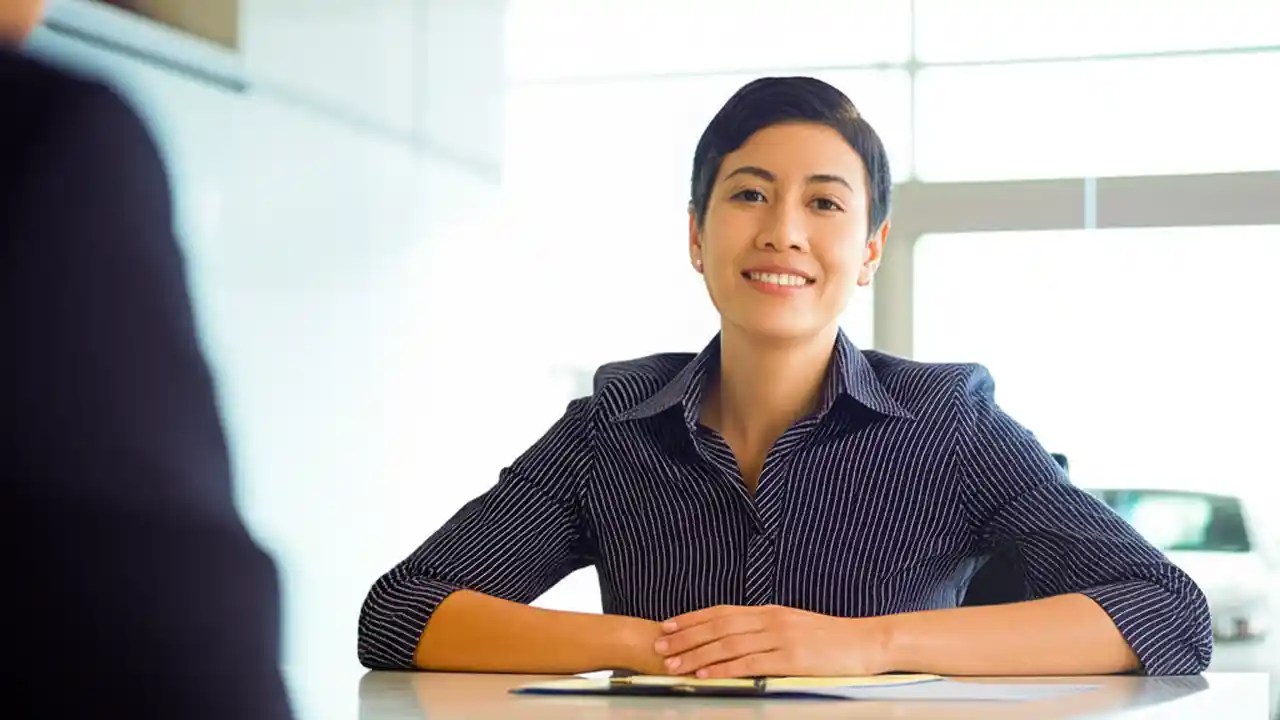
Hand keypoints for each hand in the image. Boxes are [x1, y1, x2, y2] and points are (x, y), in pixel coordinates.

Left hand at [652, 605, 891, 678]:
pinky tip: (704, 677)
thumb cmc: (831, 640)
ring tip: (672, 666)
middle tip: (658, 647)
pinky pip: (749, 664)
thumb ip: (767, 630)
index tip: (668, 626)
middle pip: (717, 626)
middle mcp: (770, 621)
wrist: (866, 643)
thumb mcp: (794, 627)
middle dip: (685, 638)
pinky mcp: (790, 659)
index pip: (721, 612)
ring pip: (727, 645)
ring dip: (696, 656)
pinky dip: (723, 670)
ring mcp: (780, 639)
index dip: (692, 619)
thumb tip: (739, 638)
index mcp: (769, 612)